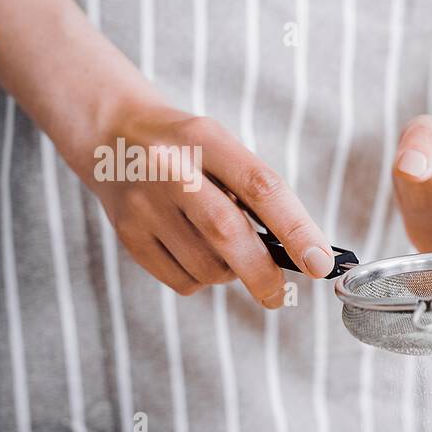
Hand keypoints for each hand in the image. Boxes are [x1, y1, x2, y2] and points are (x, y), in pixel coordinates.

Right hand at [76, 101, 333, 306]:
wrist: (110, 136)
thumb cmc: (187, 150)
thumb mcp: (222, 148)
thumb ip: (258, 192)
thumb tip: (305, 253)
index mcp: (206, 139)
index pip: (261, 187)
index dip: (296, 229)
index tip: (321, 263)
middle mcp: (170, 168)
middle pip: (227, 233)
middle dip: (263, 273)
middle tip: (279, 295)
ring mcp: (144, 204)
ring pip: (206, 266)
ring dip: (231, 274)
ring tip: (226, 251)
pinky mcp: (128, 235)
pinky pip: (182, 281)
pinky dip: (201, 279)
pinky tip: (195, 253)